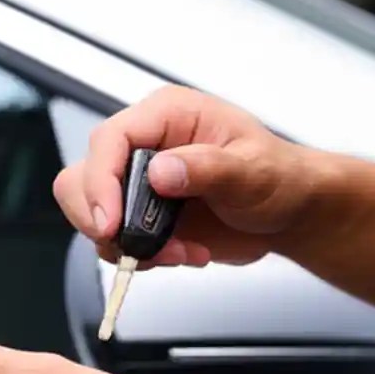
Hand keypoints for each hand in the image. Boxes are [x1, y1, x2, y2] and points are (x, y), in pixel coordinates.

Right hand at [53, 85, 325, 268]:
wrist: (290, 212)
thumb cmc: (279, 176)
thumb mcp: (253, 170)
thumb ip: (208, 168)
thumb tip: (161, 172)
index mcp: (168, 115)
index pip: (111, 139)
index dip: (101, 181)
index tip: (111, 221)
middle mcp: (147, 145)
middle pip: (84, 176)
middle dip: (103, 219)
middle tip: (136, 247)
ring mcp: (141, 183)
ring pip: (93, 213)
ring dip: (128, 244)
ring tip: (180, 252)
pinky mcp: (144, 216)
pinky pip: (117, 240)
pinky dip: (143, 257)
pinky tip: (185, 254)